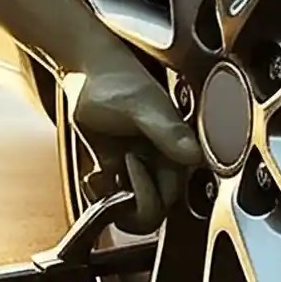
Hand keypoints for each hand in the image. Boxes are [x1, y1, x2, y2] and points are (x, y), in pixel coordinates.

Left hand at [65, 70, 203, 234]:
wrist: (85, 72)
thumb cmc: (117, 82)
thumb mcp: (142, 107)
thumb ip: (168, 131)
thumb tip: (195, 155)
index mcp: (175, 150)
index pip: (170, 196)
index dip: (148, 195)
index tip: (128, 165)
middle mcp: (159, 162)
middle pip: (153, 209)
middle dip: (131, 204)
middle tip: (111, 178)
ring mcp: (137, 165)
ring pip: (133, 206)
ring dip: (114, 201)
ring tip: (98, 178)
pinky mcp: (116, 166)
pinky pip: (114, 195)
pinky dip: (101, 193)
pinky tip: (93, 175)